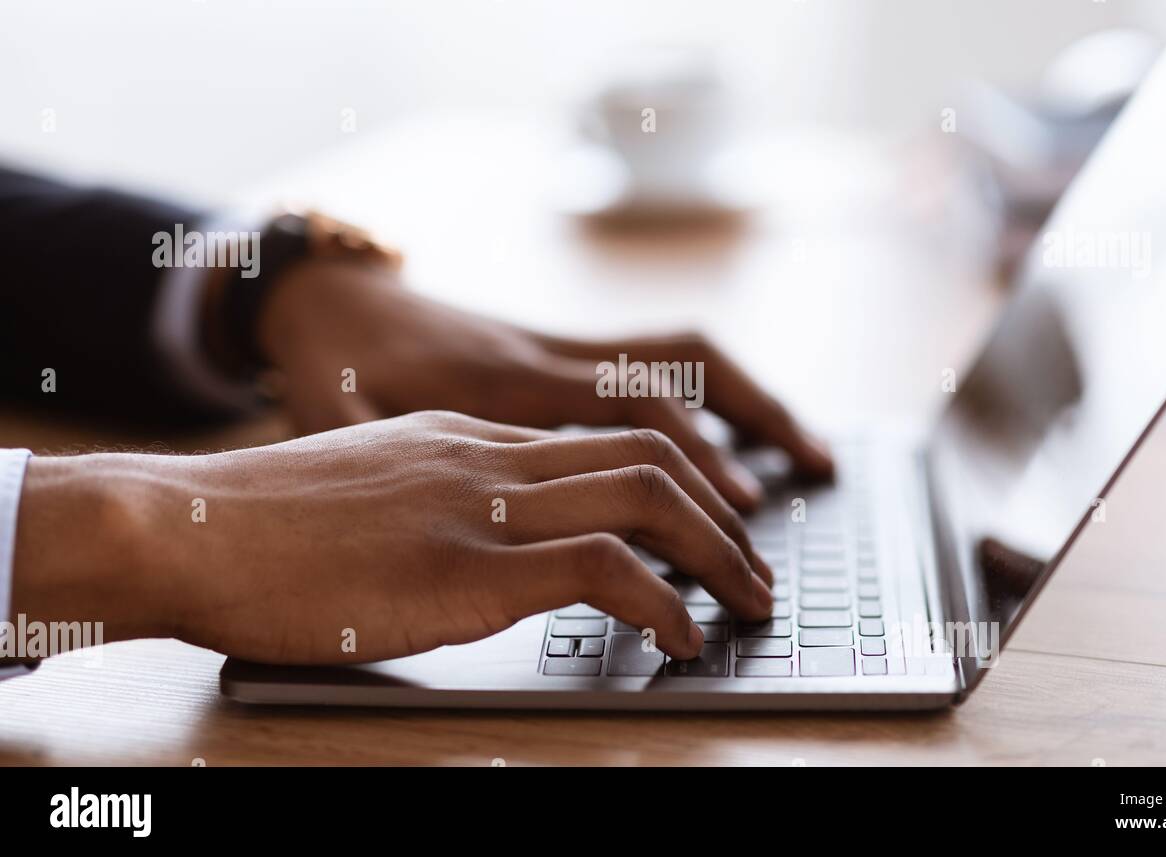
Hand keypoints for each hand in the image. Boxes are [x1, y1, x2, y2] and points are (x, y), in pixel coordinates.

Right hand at [13, 412, 774, 663]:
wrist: (183, 526)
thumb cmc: (262, 525)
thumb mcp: (372, 486)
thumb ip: (441, 500)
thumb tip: (491, 544)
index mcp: (471, 436)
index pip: (611, 434)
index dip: (685, 475)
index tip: (717, 520)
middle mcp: (490, 454)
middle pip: (652, 455)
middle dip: (726, 512)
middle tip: (757, 567)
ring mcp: (481, 505)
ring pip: (646, 497)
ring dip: (719, 552)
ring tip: (750, 601)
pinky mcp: (463, 566)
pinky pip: (602, 570)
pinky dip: (663, 603)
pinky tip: (680, 639)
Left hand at [257, 260, 832, 511]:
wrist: (327, 300)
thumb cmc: (333, 373)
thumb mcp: (354, 425)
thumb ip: (406, 467)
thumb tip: (450, 526)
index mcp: (504, 382)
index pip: (627, 412)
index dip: (688, 466)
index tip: (730, 519)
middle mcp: (549, 355)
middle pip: (680, 368)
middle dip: (757, 419)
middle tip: (816, 473)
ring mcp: (561, 345)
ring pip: (681, 356)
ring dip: (751, 401)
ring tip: (808, 452)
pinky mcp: (562, 349)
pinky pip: (656, 361)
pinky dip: (711, 397)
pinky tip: (739, 437)